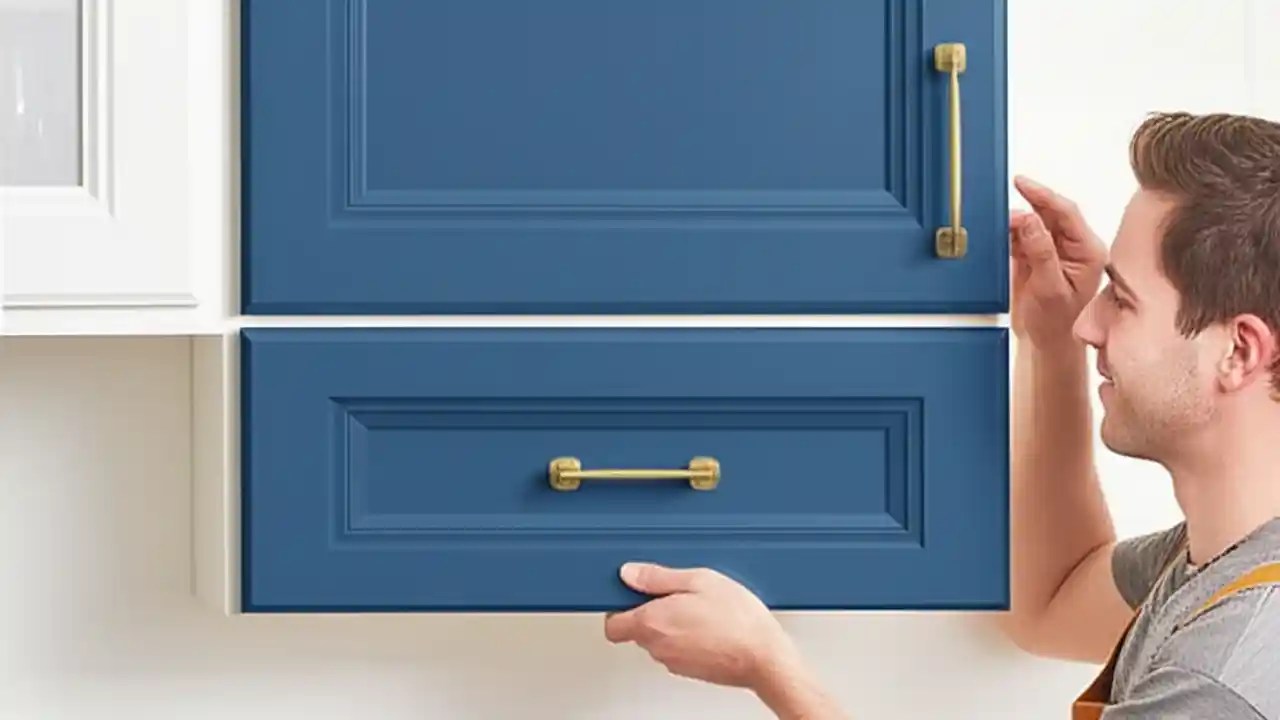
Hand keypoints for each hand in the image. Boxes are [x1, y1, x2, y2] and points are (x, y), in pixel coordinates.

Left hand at [603, 562, 802, 690]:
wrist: (765, 658)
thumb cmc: (738, 620)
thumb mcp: (698, 579)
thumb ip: (657, 576)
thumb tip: (630, 573)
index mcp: (652, 622)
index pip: (612, 624)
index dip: (619, 606)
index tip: (632, 592)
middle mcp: (658, 647)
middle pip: (635, 630)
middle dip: (648, 612)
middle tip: (673, 595)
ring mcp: (674, 662)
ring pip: (658, 640)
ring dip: (669, 624)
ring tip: (697, 608)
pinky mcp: (690, 671)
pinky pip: (677, 650)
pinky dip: (685, 638)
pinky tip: (708, 625)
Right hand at [1009, 175, 1106, 348]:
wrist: (1048, 343)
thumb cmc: (1058, 323)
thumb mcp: (1049, 288)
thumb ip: (1040, 251)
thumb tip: (1028, 219)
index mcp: (1088, 251)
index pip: (1066, 213)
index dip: (1043, 195)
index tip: (1022, 184)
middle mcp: (1074, 246)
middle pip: (1051, 213)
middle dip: (1028, 207)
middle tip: (1006, 210)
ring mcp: (1056, 250)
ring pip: (1035, 223)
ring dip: (1017, 223)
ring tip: (1002, 228)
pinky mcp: (1038, 256)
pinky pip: (1023, 236)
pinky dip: (1010, 234)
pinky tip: (1002, 236)